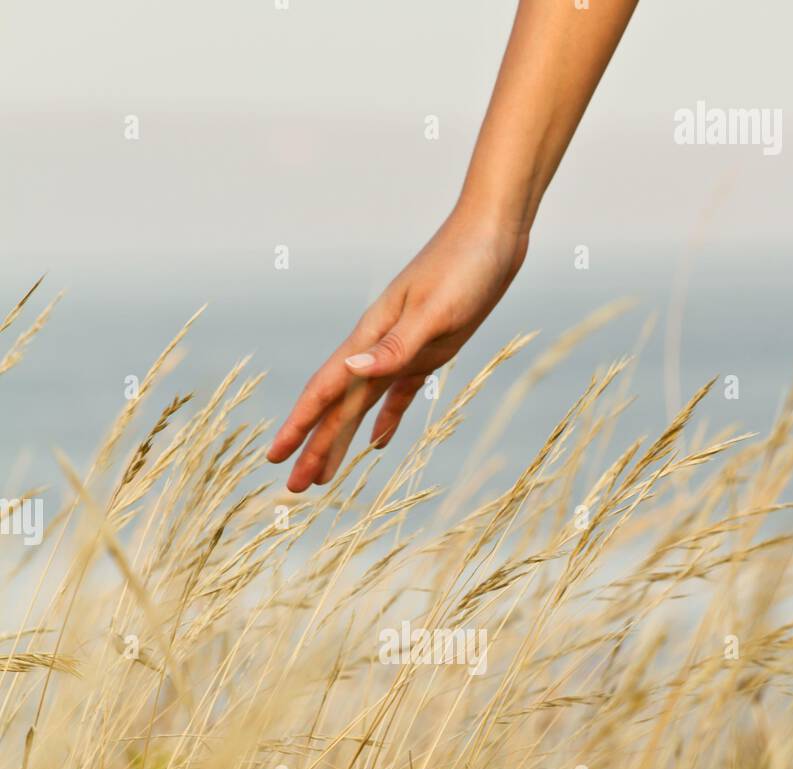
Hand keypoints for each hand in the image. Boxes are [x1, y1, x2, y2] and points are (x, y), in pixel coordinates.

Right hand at [267, 210, 527, 491]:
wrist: (493, 232)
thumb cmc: (465, 265)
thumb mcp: (434, 310)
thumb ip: (393, 346)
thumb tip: (350, 372)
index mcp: (371, 337)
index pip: (325, 391)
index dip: (299, 426)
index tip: (277, 458)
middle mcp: (377, 347)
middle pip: (337, 408)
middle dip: (314, 447)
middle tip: (295, 489)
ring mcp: (400, 350)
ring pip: (361, 406)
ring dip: (341, 440)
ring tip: (325, 476)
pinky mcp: (428, 352)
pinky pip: (396, 395)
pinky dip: (385, 421)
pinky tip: (377, 444)